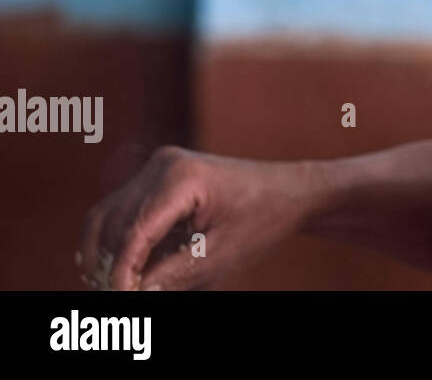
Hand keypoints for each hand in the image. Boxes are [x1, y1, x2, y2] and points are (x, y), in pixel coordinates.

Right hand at [78, 145, 319, 290]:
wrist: (291, 192)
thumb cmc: (264, 220)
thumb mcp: (220, 255)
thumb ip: (172, 276)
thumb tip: (131, 295)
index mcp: (181, 178)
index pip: (134, 233)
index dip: (120, 273)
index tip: (119, 300)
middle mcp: (163, 165)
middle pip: (113, 223)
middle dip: (106, 265)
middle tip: (115, 296)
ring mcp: (159, 168)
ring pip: (109, 216)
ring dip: (105, 253)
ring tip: (117, 287)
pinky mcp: (160, 178)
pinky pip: (125, 212)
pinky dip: (120, 242)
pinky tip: (128, 271)